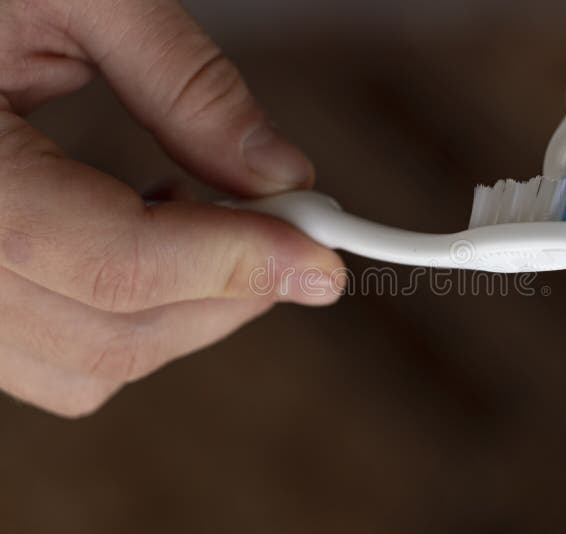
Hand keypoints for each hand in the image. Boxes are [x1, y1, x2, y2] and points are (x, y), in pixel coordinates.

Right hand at [0, 0, 342, 416]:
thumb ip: (185, 84)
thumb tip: (280, 175)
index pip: (111, 262)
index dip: (230, 267)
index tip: (319, 257)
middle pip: (110, 333)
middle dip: (227, 294)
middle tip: (296, 233)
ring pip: (87, 366)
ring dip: (185, 311)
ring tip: (215, 220)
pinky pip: (57, 354)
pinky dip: (132, 317)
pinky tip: (153, 235)